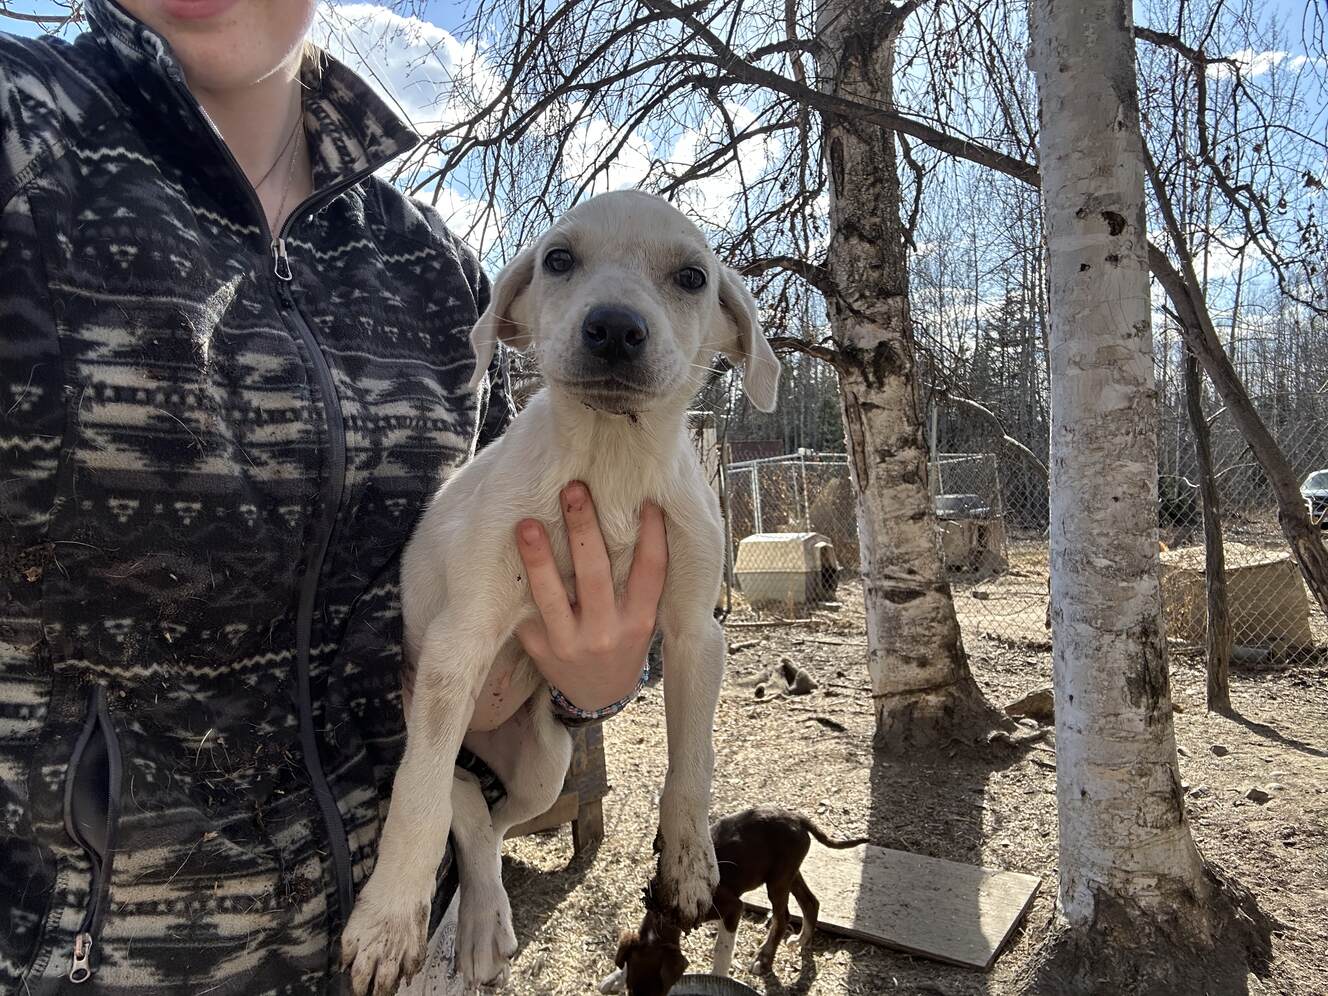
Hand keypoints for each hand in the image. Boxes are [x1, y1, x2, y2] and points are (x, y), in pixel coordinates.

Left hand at [514, 482, 666, 712]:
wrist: (597, 694)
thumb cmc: (622, 641)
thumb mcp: (641, 617)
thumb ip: (638, 580)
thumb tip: (634, 513)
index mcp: (639, 620)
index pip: (650, 571)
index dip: (651, 534)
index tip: (645, 498)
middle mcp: (607, 632)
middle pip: (595, 575)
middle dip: (584, 529)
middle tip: (573, 489)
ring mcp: (570, 643)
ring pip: (551, 596)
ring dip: (538, 557)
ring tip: (527, 523)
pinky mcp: (540, 649)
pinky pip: (526, 612)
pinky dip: (518, 581)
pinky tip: (504, 554)